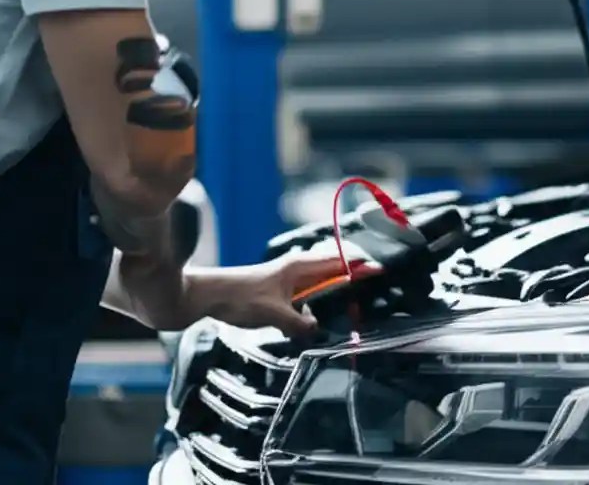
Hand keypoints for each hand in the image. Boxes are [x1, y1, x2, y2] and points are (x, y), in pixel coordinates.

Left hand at [184, 252, 380, 336]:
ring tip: (354, 296)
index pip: (339, 260)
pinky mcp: (279, 291)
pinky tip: (321, 312)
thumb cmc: (239, 298)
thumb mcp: (273, 314)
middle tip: (374, 282)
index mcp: (299, 267)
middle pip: (333, 266)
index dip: (361, 264)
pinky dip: (321, 297)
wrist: (207, 296)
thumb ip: (299, 323)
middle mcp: (296, 269)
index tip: (381, 269)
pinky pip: (308, 291)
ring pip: (321, 279)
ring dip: (337, 285)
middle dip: (354, 272)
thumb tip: (316, 329)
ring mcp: (287, 279)